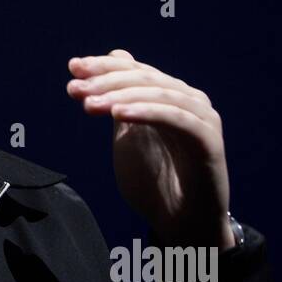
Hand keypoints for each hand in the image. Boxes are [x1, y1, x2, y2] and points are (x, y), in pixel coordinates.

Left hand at [66, 49, 233, 249]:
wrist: (180, 226)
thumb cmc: (155, 185)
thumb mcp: (129, 137)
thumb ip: (120, 101)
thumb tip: (115, 56)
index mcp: (169, 97)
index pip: (135, 70)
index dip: (103, 67)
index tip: (73, 68)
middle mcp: (188, 101)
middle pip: (145, 78)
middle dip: (106, 81)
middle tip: (75, 90)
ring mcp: (201, 118)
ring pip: (159, 93)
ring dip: (121, 95)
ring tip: (90, 105)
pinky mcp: (209, 139)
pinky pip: (176, 118)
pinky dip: (146, 112)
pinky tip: (119, 114)